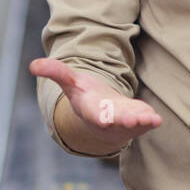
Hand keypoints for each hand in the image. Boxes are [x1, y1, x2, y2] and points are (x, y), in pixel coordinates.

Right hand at [29, 57, 161, 152]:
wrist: (102, 115)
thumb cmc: (87, 98)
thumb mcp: (71, 82)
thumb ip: (56, 72)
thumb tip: (32, 64)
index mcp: (91, 110)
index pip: (95, 115)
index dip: (100, 117)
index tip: (104, 119)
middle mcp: (109, 119)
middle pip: (117, 121)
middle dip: (124, 120)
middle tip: (133, 120)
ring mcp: (125, 122)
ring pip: (133, 124)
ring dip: (141, 123)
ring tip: (151, 119)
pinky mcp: (139, 121)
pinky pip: (145, 123)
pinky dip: (150, 121)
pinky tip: (157, 119)